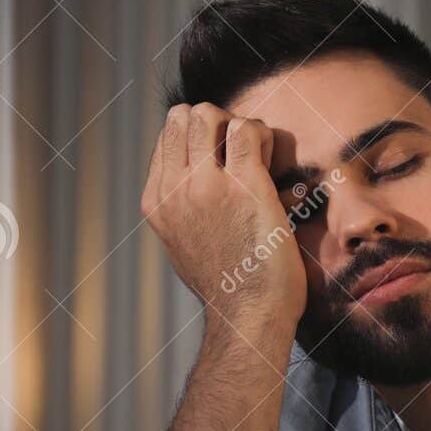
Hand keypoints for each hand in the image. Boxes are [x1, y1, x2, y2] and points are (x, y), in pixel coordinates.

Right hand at [141, 103, 305, 330]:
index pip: (168, 138)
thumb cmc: (230, 288)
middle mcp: (174, 189)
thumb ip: (183, 210)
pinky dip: (264, 136)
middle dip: (216, 123)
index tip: (226, 166)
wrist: (249, 317)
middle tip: (242, 154)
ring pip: (208, 113)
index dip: (201, 141)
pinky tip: (274, 166)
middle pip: (182, 116)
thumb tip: (193, 184)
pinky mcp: (243, 187)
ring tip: (258, 158)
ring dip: (239, 125)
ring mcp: (205, 186)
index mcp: (157, 202)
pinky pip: (247, 129)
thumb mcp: (185, 245)